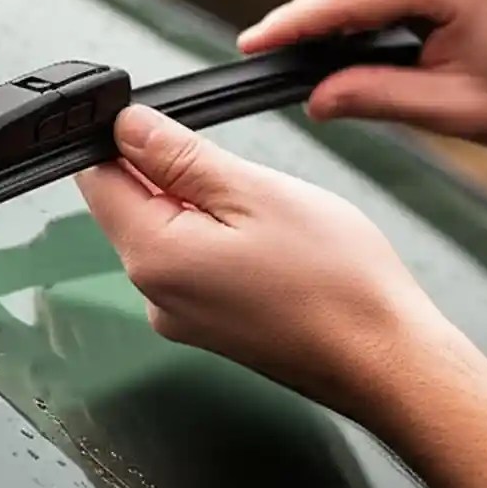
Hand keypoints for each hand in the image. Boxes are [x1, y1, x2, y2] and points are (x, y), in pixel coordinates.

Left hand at [74, 104, 448, 414]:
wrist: (390, 364)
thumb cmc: (338, 285)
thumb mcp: (255, 192)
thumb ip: (179, 156)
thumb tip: (127, 127)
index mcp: (152, 256)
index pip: (96, 179)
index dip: (120, 139)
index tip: (162, 122)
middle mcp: (153, 293)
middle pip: (131, 205)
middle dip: (173, 173)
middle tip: (241, 177)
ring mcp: (180, 315)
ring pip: (168, 232)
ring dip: (204, 207)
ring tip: (268, 217)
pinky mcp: (209, 325)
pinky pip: (196, 263)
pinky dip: (223, 240)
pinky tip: (273, 246)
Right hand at [238, 0, 486, 147]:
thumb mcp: (450, 109)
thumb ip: (375, 99)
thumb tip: (313, 99)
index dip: (291, 23)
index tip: (251, 46)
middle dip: (303, 16)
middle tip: (295, 71)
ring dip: (324, 11)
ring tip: (328, 63)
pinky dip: (346, 6)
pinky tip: (353, 44)